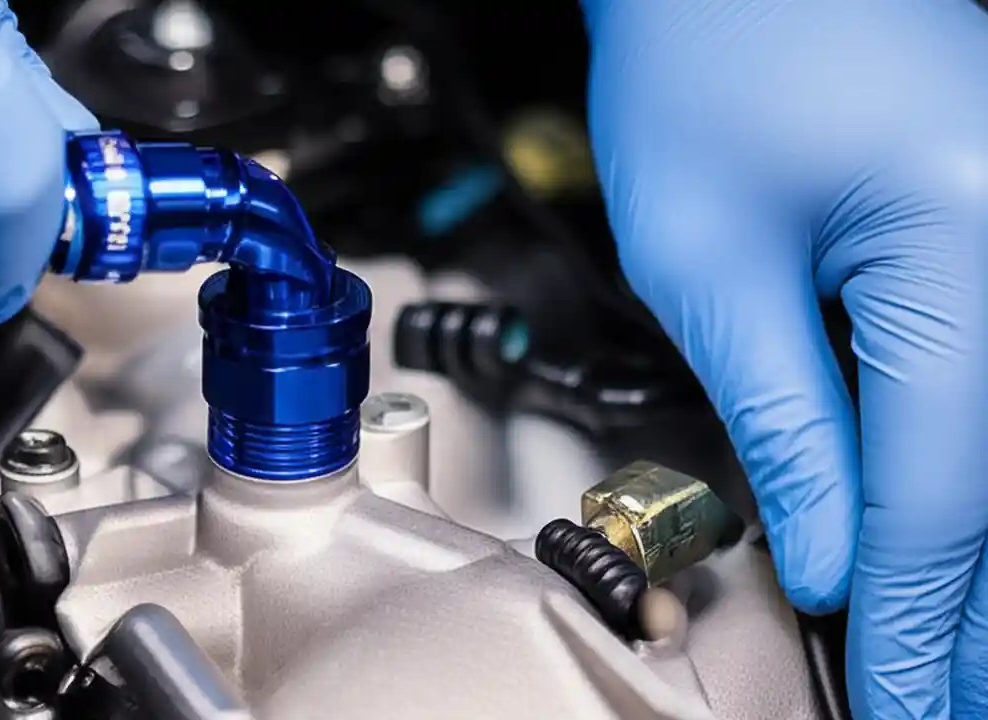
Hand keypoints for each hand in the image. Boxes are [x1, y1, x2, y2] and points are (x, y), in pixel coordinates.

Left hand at [583, 1, 987, 715]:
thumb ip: (784, 418)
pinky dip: (969, 468)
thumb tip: (828, 553)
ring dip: (978, 552)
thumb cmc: (698, 57)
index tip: (891, 701)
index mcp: (974, 245)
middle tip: (935, 702)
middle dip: (966, 609)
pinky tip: (956, 534)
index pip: (942, 492)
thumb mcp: (711, 259)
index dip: (908, 615)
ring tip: (950, 653)